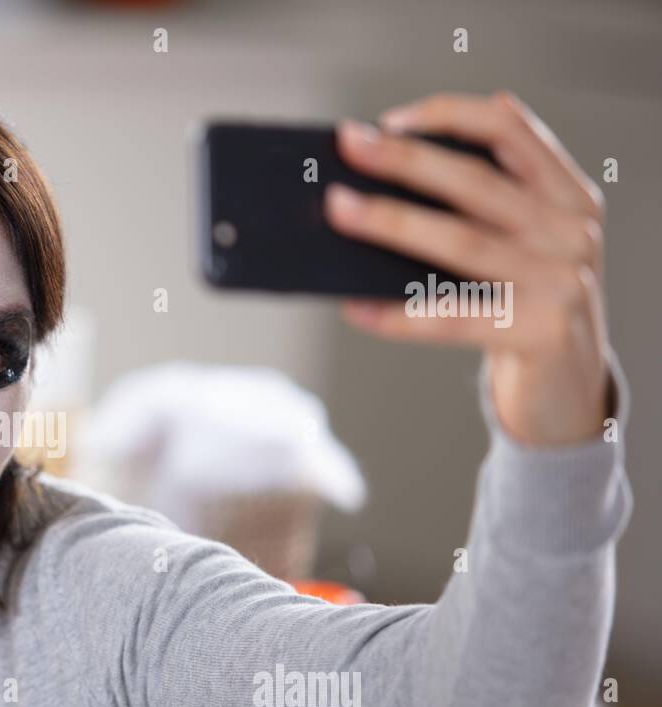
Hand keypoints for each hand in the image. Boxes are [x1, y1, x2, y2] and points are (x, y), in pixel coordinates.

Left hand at [324, 90, 609, 445]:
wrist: (570, 387)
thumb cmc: (526, 306)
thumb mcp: (523, 245)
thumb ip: (483, 206)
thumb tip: (377, 181)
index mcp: (568, 195)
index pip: (511, 130)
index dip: (449, 116)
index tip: (389, 121)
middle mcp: (571, 231)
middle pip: (477, 182)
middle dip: (406, 160)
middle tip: (348, 146)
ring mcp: (561, 282)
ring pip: (461, 243)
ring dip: (392, 222)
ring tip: (338, 211)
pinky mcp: (540, 333)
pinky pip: (452, 318)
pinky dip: (398, 313)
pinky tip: (355, 306)